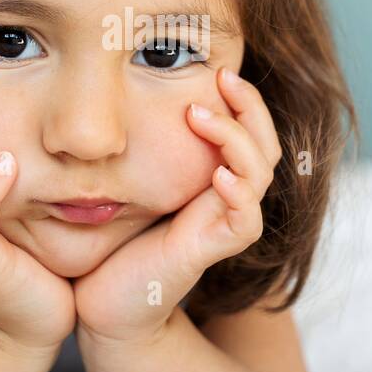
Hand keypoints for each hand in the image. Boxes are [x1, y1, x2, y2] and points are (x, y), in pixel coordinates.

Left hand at [73, 67, 282, 344]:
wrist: (104, 303)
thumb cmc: (115, 242)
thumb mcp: (131, 180)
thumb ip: (145, 144)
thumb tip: (129, 89)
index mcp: (214, 179)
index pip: (250, 131)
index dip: (243, 99)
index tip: (216, 68)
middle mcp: (227, 199)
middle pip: (267, 145)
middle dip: (250, 107)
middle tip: (223, 75)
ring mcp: (223, 225)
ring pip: (260, 175)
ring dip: (236, 140)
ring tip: (200, 115)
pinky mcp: (211, 251)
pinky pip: (245, 220)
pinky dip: (238, 193)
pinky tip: (217, 174)